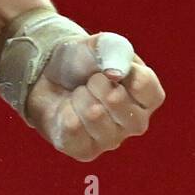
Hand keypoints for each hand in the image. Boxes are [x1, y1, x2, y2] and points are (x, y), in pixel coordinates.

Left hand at [23, 32, 164, 159]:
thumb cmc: (81, 59)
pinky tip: (66, 108)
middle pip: (121, 105)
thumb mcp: (98, 44)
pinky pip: (73, 130)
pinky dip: (64, 111)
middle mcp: (134, 122)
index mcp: (146, 96)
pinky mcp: (85, 150)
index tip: (109, 67)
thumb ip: (113, 48)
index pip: (148, 91)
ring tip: (77, 93)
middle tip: (89, 79)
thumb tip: (116, 72)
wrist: (46, 74)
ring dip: (79, 96)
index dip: (127, 75)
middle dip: (98, 84)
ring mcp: (110, 139)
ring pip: (94, 116)